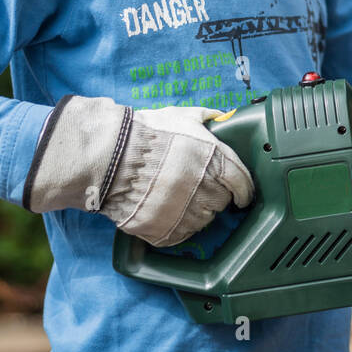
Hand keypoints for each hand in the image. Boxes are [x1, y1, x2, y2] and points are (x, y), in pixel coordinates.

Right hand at [26, 97, 253, 246]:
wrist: (107, 157)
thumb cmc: (145, 134)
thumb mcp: (180, 116)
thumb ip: (206, 117)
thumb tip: (223, 118)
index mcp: (213, 158)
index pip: (243, 183)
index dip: (244, 191)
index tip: (242, 196)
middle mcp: (203, 187)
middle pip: (222, 202)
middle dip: (215, 196)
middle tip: (199, 189)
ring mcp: (184, 211)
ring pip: (203, 221)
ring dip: (196, 213)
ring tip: (179, 200)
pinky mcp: (164, 230)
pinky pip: (182, 235)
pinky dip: (178, 227)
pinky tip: (167, 213)